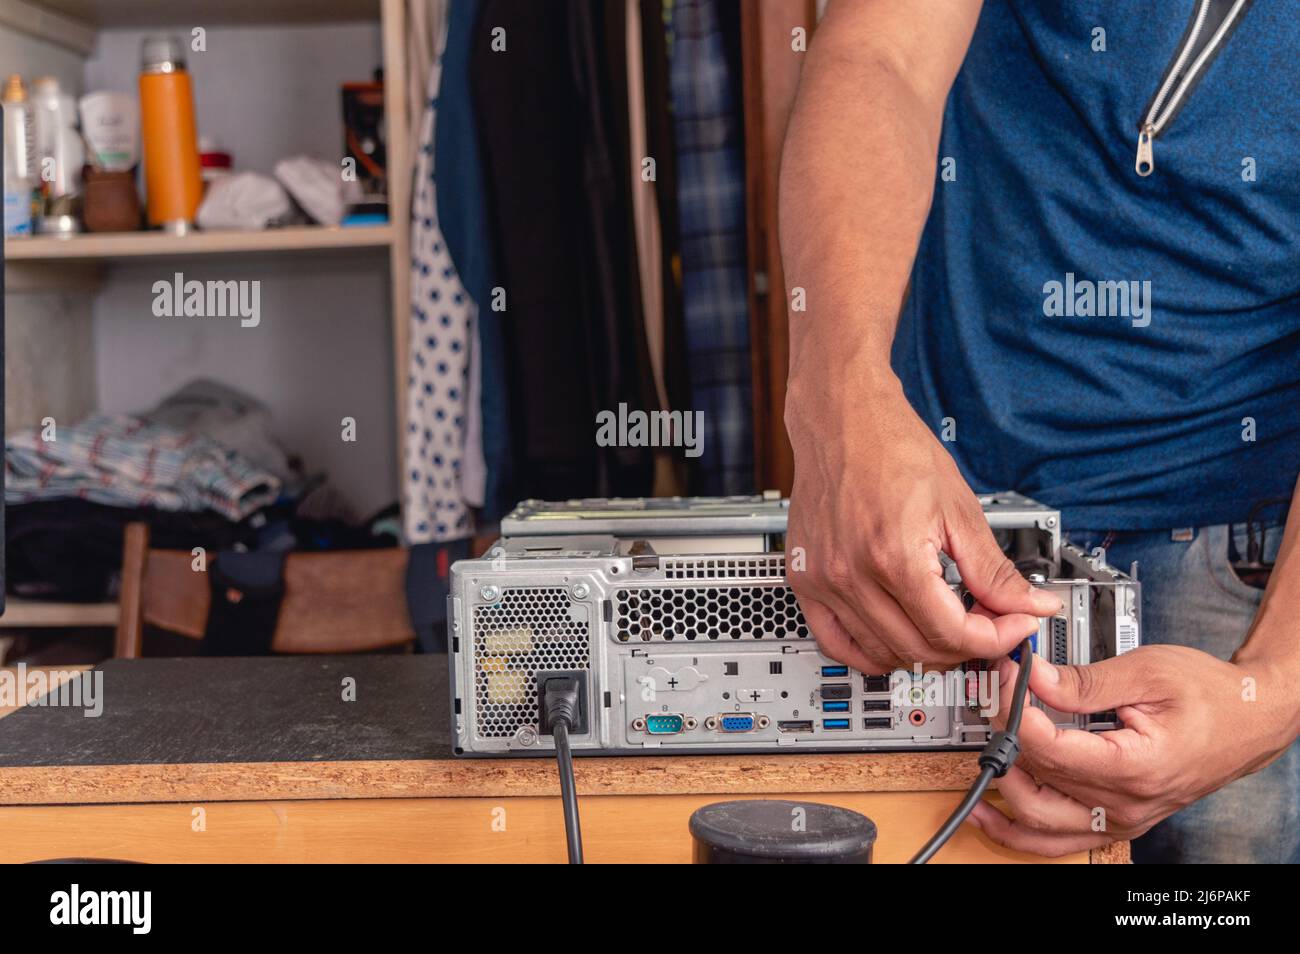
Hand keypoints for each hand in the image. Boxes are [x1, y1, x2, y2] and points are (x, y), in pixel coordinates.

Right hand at [785, 377, 1060, 671]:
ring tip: (944, 624)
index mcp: (894, 556)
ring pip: (880, 654)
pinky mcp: (804, 580)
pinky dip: (868, 653)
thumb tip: (1032, 604)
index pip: (951, 633)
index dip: (994, 638)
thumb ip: (994, 569)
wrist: (842, 419)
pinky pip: (834, 643)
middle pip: (919, 650)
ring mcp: (823, 581)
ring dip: (922, 652)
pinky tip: (895, 639)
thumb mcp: (958, 508)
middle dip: (965, 645)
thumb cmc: (893, 448)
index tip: (1012, 625)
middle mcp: (852, 575)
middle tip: (986, 621)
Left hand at [970, 645, 1296, 854]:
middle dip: (1005, 734)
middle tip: (994, 696)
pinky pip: (1058, 841)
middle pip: (1038, 778)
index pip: (1050, 748)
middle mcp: (1125, 803)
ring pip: (1039, 821)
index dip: (1016, 709)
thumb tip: (1033, 677)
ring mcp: (1120, 817)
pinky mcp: (1116, 820)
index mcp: (1135, 766)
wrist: (1248, 719)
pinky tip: (991, 812)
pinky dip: (1019, 831)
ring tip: (977, 757)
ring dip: (1000, 791)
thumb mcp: (1146, 672)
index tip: (1006, 677)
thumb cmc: (1209, 695)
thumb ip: (1083, 681)